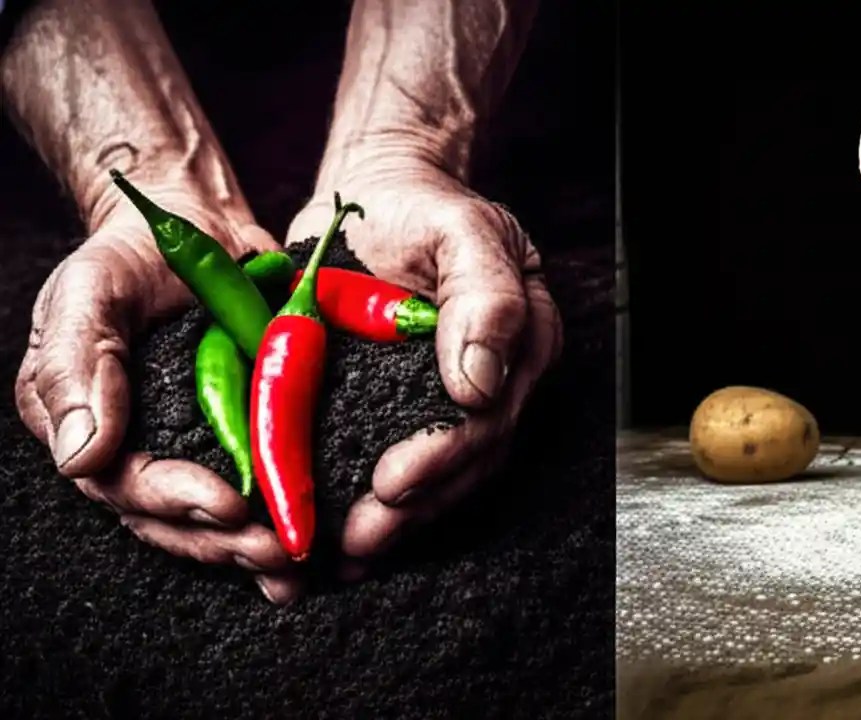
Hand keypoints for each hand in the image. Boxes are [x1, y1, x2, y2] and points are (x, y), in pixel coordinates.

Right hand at [14, 178, 302, 603]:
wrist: (196, 228)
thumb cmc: (130, 257)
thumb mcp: (89, 294)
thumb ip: (75, 367)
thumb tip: (81, 456)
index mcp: (87, 425)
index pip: (125, 484)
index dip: (175, 503)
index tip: (226, 506)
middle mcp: (137, 448)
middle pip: (174, 519)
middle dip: (224, 542)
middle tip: (275, 552)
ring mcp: (193, 447)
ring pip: (216, 520)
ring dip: (254, 547)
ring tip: (296, 564)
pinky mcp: (245, 436)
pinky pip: (261, 489)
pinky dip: (283, 519)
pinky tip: (309, 555)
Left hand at [286, 159, 561, 579]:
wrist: (380, 194)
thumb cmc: (423, 206)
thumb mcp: (463, 231)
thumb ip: (485, 298)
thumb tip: (478, 384)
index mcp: (523, 343)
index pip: (491, 416)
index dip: (444, 457)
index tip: (392, 483)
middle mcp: (496, 381)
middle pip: (466, 461)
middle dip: (413, 507)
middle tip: (358, 540)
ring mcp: (451, 399)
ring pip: (438, 476)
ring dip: (393, 520)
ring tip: (342, 555)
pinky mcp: (403, 406)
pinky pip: (398, 461)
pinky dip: (369, 499)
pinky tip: (332, 529)